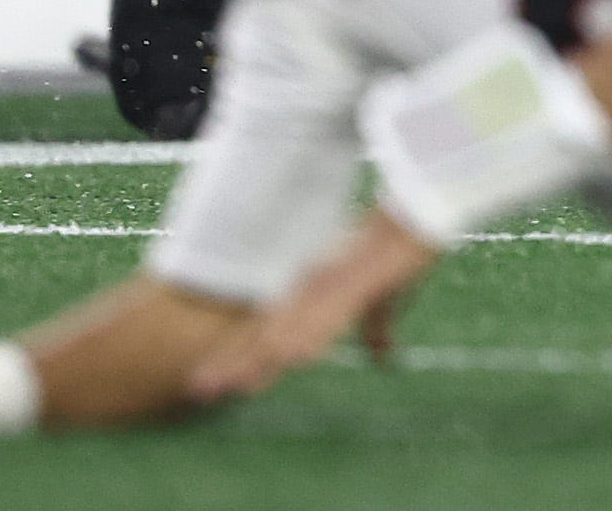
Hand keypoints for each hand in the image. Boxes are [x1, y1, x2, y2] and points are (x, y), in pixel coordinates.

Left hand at [188, 211, 441, 404]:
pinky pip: (321, 318)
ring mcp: (323, 292)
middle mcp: (307, 293)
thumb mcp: (385, 304)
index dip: (236, 357)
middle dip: (230, 364)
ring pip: (283, 332)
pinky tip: (290, 360)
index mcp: (310, 296)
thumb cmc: (399, 259)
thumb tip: (383, 359)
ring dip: (256, 360)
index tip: (209, 380)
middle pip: (262, 334)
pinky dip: (304, 339)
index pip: (265, 332)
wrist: (413, 220)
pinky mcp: (347, 288)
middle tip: (198, 390)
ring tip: (230, 387)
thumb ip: (377, 331)